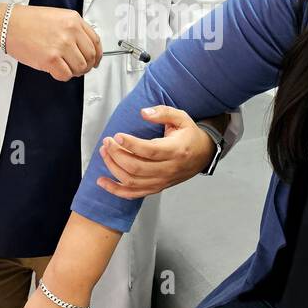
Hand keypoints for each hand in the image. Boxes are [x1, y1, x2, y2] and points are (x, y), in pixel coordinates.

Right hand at [5, 5, 101, 81]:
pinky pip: (65, 75)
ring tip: (65, 67)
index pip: (96, 42)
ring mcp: (61, 45)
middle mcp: (70, 32)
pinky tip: (56, 70)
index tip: (95, 60)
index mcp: (73, 20)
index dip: (98, 55)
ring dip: (74, 72)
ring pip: (80, 68)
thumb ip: (73, 29)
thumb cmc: (27, 21)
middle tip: (78, 67)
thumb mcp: (57, 16)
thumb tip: (84, 47)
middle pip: (90, 57)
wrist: (7, 24)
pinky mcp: (50, 59)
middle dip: (86, 65)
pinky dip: (62, 76)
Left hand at [96, 105, 215, 198]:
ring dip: (113, 168)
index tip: (117, 135)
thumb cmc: (189, 135)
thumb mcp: (181, 117)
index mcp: (176, 151)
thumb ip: (163, 112)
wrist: (203, 155)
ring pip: (132, 181)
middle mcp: (169, 169)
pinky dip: (116, 190)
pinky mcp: (157, 187)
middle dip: (117, 155)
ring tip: (104, 153)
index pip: (150, 151)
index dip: (131, 145)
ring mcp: (162, 181)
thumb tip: (144, 113)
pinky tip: (103, 182)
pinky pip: (134, 194)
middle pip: (137, 167)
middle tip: (107, 142)